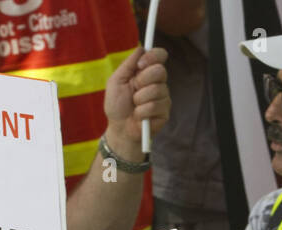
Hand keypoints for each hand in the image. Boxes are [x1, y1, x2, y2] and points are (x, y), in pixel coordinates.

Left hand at [102, 46, 169, 161]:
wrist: (119, 129)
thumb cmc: (116, 106)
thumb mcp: (116, 81)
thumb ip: (128, 65)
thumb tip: (141, 48)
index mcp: (146, 72)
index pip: (160, 56)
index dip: (153, 56)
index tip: (140, 64)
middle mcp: (157, 82)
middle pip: (160, 71)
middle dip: (142, 81)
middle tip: (133, 91)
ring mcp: (163, 97)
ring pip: (156, 90)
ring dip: (139, 100)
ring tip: (134, 107)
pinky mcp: (165, 112)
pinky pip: (155, 106)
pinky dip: (142, 112)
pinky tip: (139, 117)